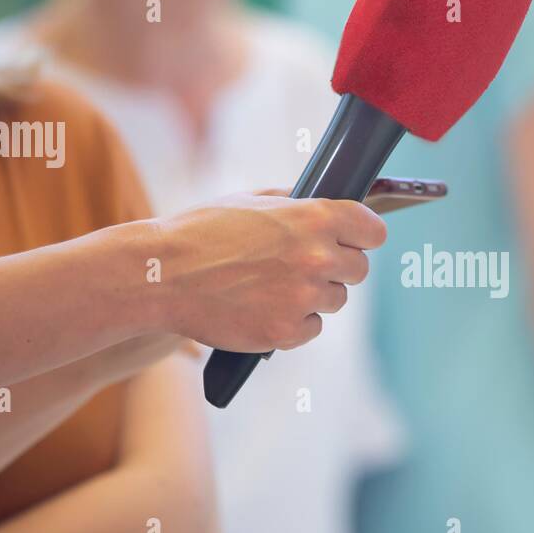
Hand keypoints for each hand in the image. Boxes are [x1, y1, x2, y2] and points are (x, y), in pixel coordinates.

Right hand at [144, 193, 386, 352]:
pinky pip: (312, 327)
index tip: (356, 240)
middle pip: (359, 269)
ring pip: (335, 299)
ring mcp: (303, 297)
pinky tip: (263, 306)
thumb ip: (298, 203)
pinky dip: (293, 321)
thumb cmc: (202, 232)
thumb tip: (329, 204)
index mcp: (314, 217)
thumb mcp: (253, 200)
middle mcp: (317, 257)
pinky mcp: (285, 332)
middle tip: (304, 265)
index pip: (373, 231)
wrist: (160, 274)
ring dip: (314, 295)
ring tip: (273, 285)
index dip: (363, 235)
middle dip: (337, 267)